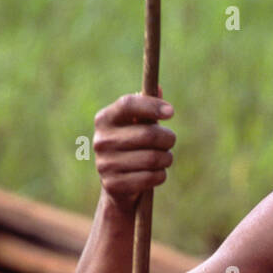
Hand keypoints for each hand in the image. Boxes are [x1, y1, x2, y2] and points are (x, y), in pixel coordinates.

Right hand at [93, 92, 175, 207]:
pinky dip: (160, 175)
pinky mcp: (114, 185)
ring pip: (152, 158)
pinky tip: (157, 173)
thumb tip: (157, 88)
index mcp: (104, 119)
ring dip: (166, 158)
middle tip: (170, 141)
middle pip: (148, 134)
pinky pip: (150, 177)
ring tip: (164, 158)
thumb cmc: (132, 147)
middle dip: (167, 138)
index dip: (152, 106)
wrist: (118, 185)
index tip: (171, 112)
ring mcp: (105, 164)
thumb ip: (146, 108)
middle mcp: (101, 140)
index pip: (128, 104)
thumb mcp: (137, 125)